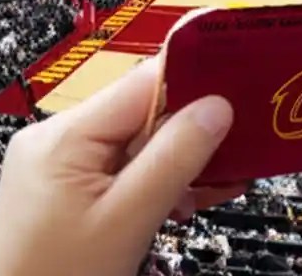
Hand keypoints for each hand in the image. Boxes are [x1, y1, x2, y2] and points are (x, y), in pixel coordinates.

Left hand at [0, 57, 243, 275]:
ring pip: (135, 145)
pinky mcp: (63, 190)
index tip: (244, 87)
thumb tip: (219, 105)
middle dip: (193, 133)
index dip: (195, 81)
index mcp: (65, 136)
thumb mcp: (127, 220)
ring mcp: (57, 165)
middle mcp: (56, 138)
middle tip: (245, 149)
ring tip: (224, 184)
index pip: (142, 84)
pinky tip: (187, 201)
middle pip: (141, 114)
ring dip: (179, 162)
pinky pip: (120, 171)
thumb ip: (174, 159)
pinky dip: (155, 182)